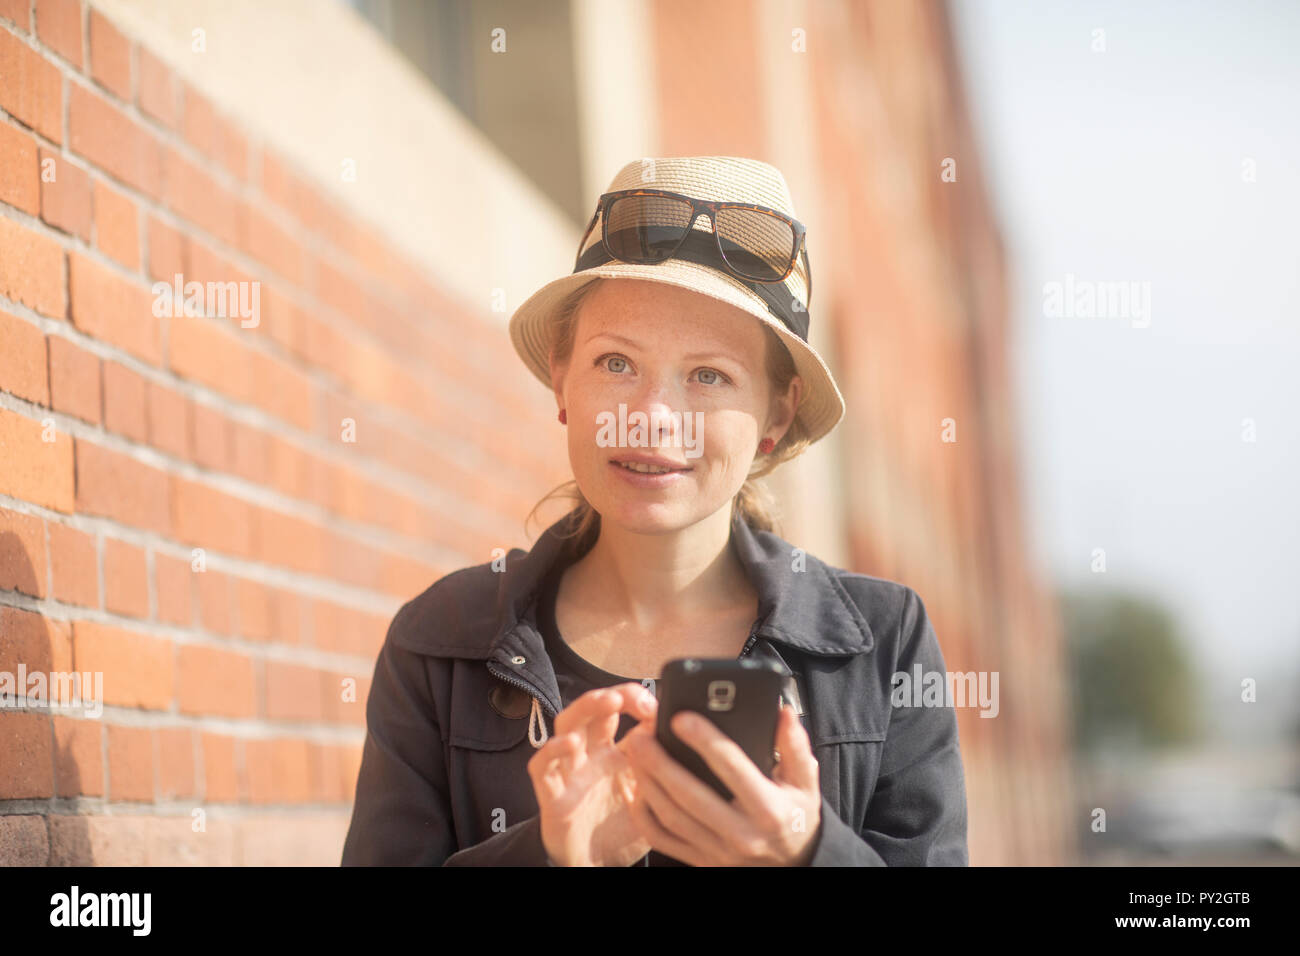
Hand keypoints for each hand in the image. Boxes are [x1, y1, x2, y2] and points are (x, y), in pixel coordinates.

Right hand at [527, 683, 657, 865]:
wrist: (600, 867)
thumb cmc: (623, 831)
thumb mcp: (651, 797)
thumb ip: (662, 768)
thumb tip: (683, 736)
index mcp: (616, 752)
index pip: (621, 712)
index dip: (635, 699)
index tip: (655, 705)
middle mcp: (591, 756)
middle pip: (591, 710)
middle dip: (609, 695)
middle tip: (629, 696)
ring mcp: (570, 772)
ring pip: (566, 726)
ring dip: (584, 709)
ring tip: (605, 702)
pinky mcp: (552, 795)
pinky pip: (542, 766)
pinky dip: (551, 750)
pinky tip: (569, 743)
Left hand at [620, 702, 822, 865]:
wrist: (796, 865)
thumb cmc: (797, 817)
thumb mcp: (806, 782)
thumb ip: (795, 746)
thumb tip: (782, 713)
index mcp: (769, 810)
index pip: (733, 769)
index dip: (705, 742)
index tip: (682, 718)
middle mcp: (741, 834)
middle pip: (691, 795)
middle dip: (660, 763)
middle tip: (641, 734)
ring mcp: (718, 851)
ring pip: (672, 817)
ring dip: (647, 783)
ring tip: (635, 753)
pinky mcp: (702, 861)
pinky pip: (663, 839)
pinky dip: (644, 815)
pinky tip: (635, 789)